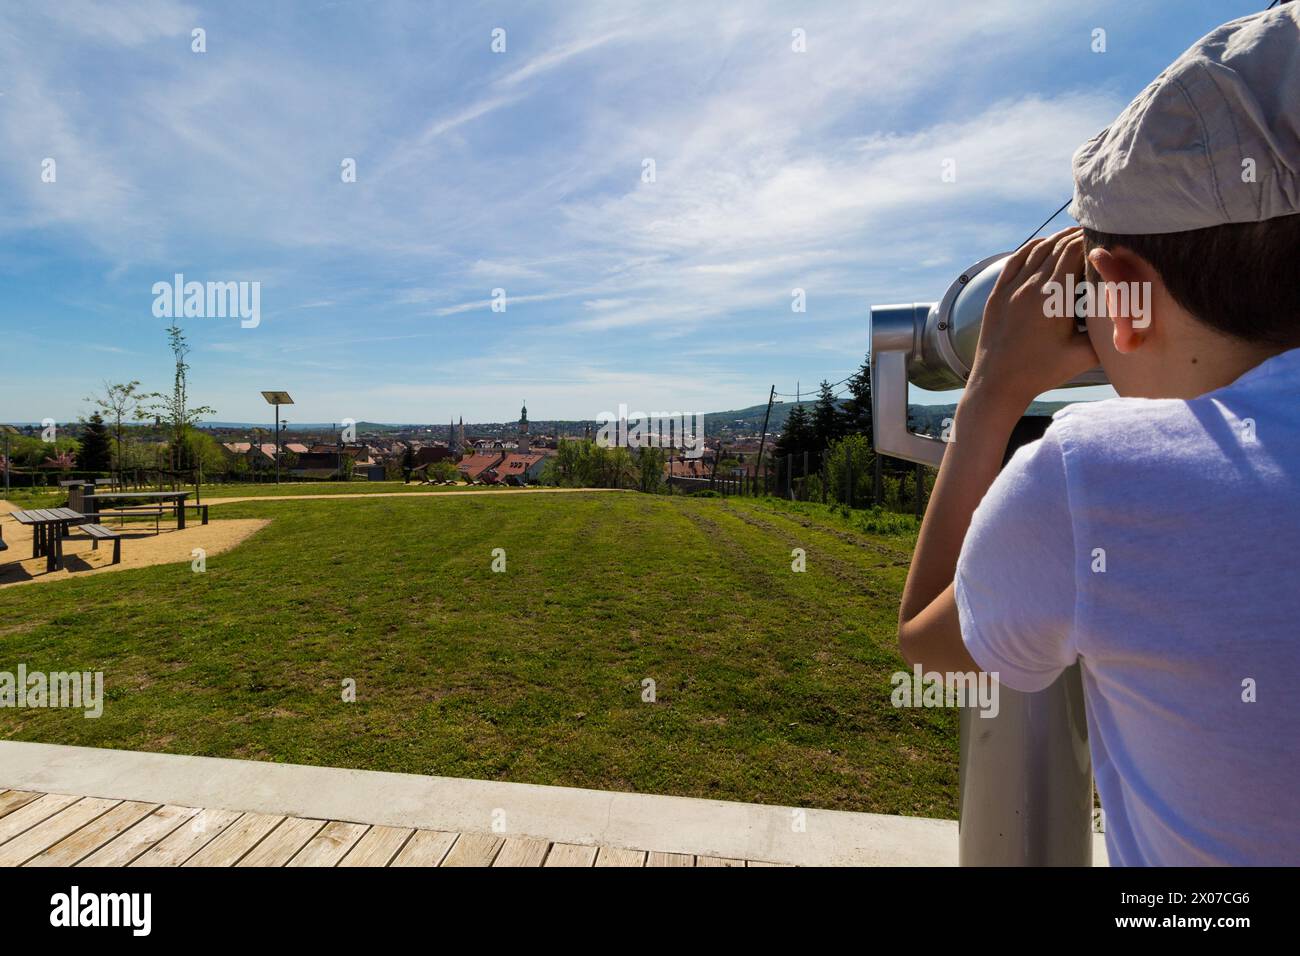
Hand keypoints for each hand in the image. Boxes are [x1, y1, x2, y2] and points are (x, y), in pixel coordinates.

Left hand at [963, 226, 1099, 411]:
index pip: (1074, 253)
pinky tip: (1041, 244)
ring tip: (1071, 234)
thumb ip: (1108, 335)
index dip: (1090, 242)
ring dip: (1055, 239)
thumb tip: (1136, 324)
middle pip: (1056, 248)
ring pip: (1035, 251)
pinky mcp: (996, 295)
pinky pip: (1014, 261)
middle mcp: (1030, 287)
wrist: (998, 383)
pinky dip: (1030, 248)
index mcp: (1054, 297)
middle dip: (1076, 237)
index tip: (1104, 239)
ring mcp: (1010, 289)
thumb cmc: (1042, 372)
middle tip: (1093, 231)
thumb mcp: (1083, 355)